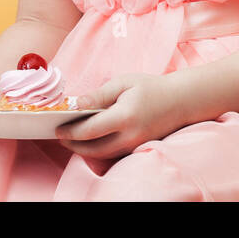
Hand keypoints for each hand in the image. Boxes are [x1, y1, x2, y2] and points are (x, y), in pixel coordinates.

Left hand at [55, 73, 186, 159]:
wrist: (181, 101)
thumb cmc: (151, 87)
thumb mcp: (123, 83)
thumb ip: (98, 95)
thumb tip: (75, 104)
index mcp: (124, 117)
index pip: (90, 130)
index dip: (70, 132)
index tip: (56, 128)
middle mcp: (130, 136)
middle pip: (93, 149)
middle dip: (73, 145)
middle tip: (60, 136)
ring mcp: (135, 145)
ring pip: (102, 154)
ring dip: (84, 150)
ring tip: (71, 139)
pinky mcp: (138, 148)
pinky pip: (113, 154)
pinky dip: (98, 150)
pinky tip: (90, 140)